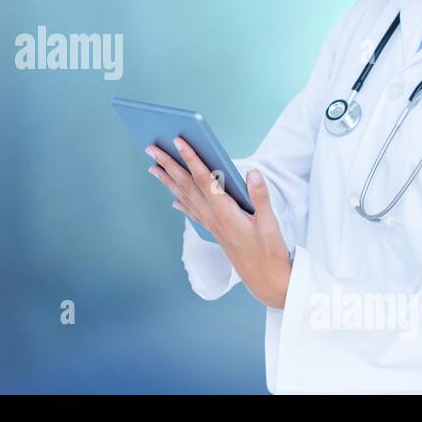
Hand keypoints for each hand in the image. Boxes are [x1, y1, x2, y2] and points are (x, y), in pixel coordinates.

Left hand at [147, 137, 291, 308]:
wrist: (265, 279)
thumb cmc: (269, 251)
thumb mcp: (270, 223)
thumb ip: (260, 196)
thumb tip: (251, 172)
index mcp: (226, 212)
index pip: (205, 179)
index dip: (191, 159)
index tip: (179, 142)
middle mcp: (213, 217)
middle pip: (187, 185)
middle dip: (168, 165)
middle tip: (152, 148)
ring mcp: (211, 224)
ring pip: (185, 197)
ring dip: (168, 181)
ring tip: (153, 167)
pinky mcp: (214, 231)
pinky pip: (192, 212)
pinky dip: (181, 202)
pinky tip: (173, 199)